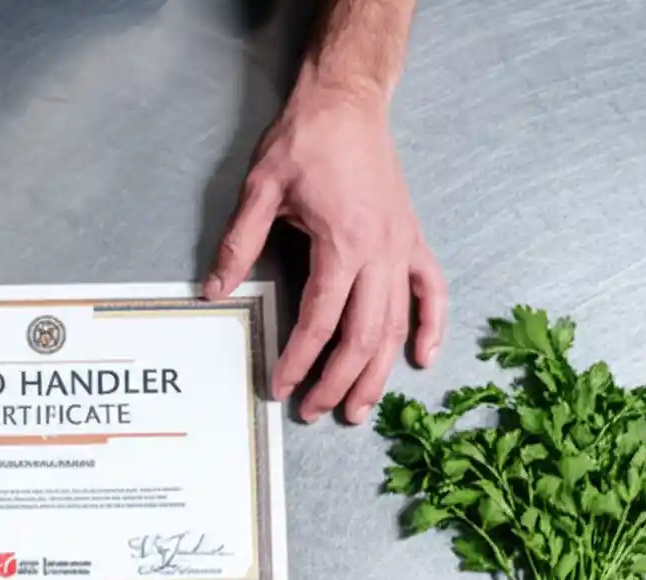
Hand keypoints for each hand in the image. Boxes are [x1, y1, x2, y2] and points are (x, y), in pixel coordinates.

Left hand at [204, 84, 445, 424]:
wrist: (348, 101)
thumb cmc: (305, 140)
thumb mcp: (260, 188)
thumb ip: (239, 243)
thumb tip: (213, 290)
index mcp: (343, 242)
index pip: (320, 320)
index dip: (300, 360)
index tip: (280, 386)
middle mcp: (381, 252)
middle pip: (365, 335)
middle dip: (340, 381)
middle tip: (316, 412)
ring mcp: (403, 246)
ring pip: (398, 323)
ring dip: (380, 371)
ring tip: (361, 408)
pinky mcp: (413, 238)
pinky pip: (432, 290)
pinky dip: (430, 326)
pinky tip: (420, 358)